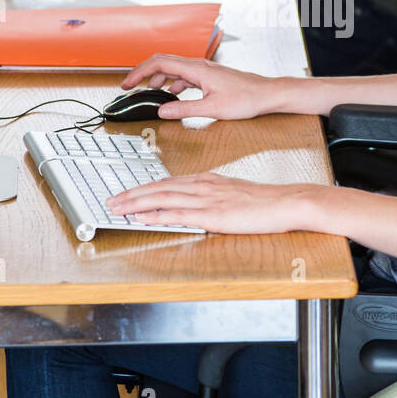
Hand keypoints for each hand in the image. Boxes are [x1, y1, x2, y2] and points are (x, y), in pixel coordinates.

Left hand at [105, 171, 321, 234]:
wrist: (285, 202)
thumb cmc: (263, 201)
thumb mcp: (232, 194)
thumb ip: (210, 197)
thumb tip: (193, 205)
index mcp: (206, 180)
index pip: (167, 182)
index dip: (143, 188)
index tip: (125, 193)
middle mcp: (202, 185)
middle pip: (158, 187)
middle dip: (131, 194)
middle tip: (111, 200)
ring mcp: (207, 199)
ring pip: (162, 198)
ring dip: (136, 203)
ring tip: (117, 208)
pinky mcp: (213, 214)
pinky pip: (178, 213)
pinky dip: (156, 214)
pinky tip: (142, 218)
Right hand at [119, 53, 278, 120]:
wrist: (267, 94)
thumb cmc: (246, 99)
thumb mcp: (212, 109)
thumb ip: (184, 110)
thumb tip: (161, 111)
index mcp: (196, 69)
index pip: (159, 64)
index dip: (139, 72)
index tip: (127, 84)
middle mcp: (198, 65)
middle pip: (162, 62)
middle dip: (143, 73)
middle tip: (129, 87)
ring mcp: (203, 70)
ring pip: (173, 69)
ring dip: (158, 79)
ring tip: (148, 92)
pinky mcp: (209, 76)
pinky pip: (184, 76)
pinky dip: (173, 84)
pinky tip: (172, 95)